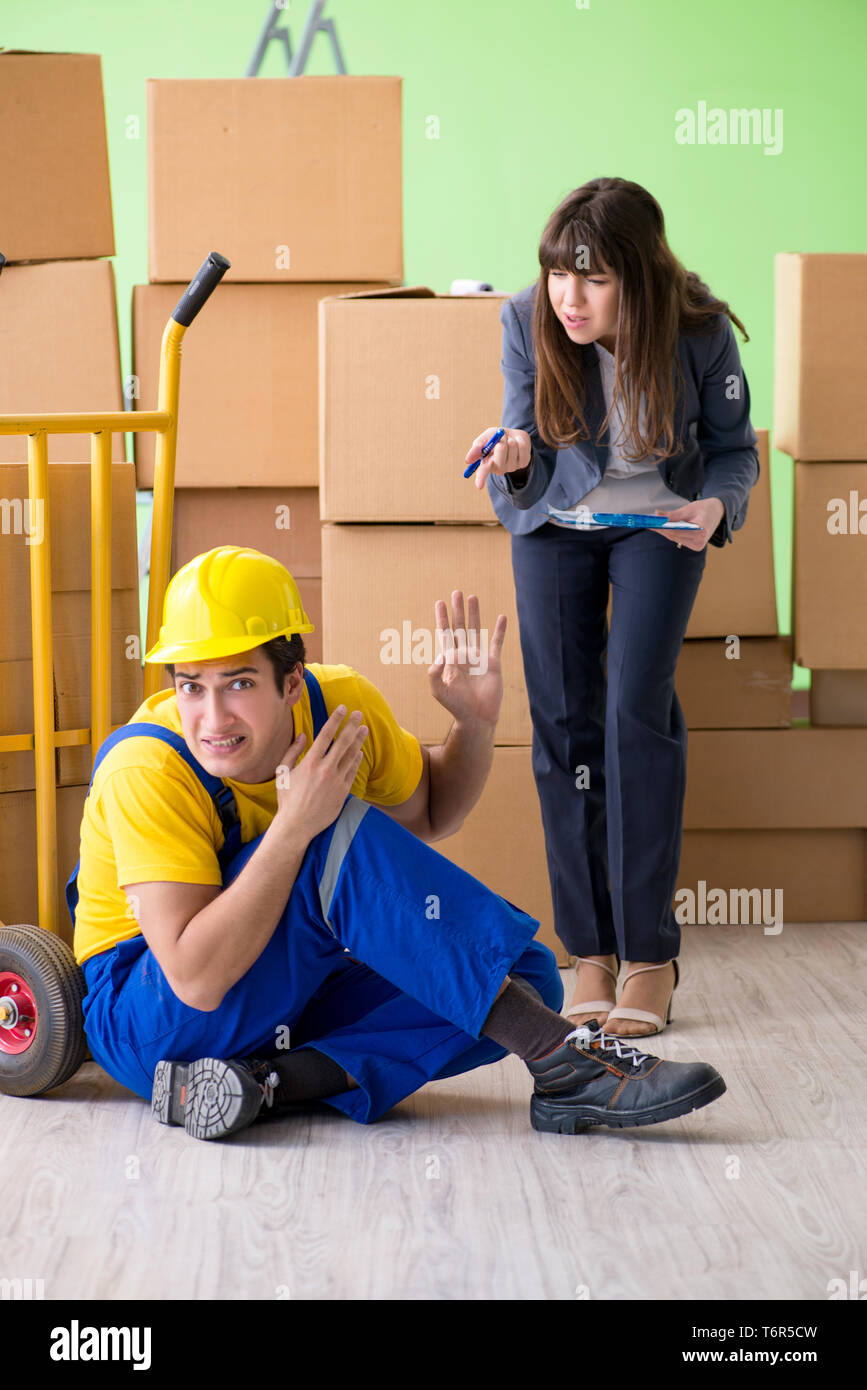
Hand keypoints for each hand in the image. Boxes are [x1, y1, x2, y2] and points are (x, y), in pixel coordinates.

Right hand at [274, 705, 367, 838]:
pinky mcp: (343, 791)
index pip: (326, 735)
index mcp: (310, 762)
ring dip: (359, 740)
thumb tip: (303, 736)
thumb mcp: (282, 773)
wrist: (297, 825)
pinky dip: (357, 760)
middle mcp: (325, 769)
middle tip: (359, 714)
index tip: (342, 709)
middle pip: (343, 742)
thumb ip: (292, 752)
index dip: (335, 719)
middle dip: (352, 725)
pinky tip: (360, 752)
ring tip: (364, 729)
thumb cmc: (287, 798)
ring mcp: (336, 781)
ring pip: (351, 755)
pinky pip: (352, 771)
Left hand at [428, 591, 505, 726]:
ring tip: (473, 597)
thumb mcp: (439, 690)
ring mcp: (478, 658)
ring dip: (474, 614)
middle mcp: (463, 655)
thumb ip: (435, 672)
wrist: (476, 717)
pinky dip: (499, 630)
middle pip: (460, 627)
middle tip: (456, 593)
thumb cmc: (455, 706)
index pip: (445, 633)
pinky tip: (502, 617)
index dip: (442, 618)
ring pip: (476, 630)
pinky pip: (496, 643)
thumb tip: (442, 654)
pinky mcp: (493, 663)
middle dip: (457, 610)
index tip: (439, 603)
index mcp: (449, 659)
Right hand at [465, 427, 531, 489]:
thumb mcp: (486, 437)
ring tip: (508, 440)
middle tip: (500, 439)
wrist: (514, 435)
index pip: (483, 473)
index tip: (479, 485)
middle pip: (499, 459)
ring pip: (512, 447)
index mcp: (487, 463)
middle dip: (500, 444)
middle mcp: (499, 468)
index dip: (480, 479)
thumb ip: (478, 446)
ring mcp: (512, 467)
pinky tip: (517, 443)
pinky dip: (520, 440)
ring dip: (510, 439)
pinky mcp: (524, 462)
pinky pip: (522, 446)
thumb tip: (467, 460)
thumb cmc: (497, 437)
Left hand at [652, 497, 724, 550]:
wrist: (717, 513)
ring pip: (675, 538)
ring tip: (651, 525)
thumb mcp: (689, 508)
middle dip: (660, 529)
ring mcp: (698, 546)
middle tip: (647, 523)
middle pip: (674, 535)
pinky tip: (661, 529)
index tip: (651, 523)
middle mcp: (700, 541)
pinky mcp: (695, 546)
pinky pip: (678, 539)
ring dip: (663, 532)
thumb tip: (656, 515)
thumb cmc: (705, 509)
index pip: (677, 530)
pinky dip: (670, 533)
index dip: (662, 526)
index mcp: (701, 531)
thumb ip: (672, 514)